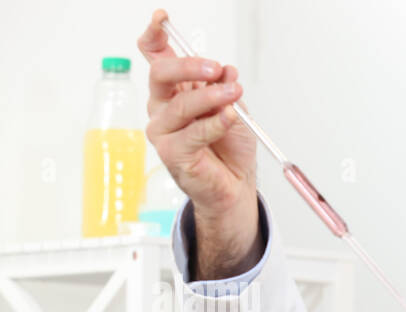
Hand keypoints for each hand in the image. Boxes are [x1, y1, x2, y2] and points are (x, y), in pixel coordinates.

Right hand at [138, 8, 260, 275]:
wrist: (237, 184)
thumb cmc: (230, 145)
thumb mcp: (234, 107)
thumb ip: (226, 87)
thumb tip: (226, 71)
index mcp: (174, 88)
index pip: (154, 55)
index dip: (155, 34)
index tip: (162, 18)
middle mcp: (163, 106)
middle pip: (161, 73)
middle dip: (189, 66)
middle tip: (216, 69)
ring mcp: (163, 130)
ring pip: (180, 104)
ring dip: (211, 97)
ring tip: (233, 96)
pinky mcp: (171, 154)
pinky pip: (192, 133)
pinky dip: (214, 124)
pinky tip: (229, 119)